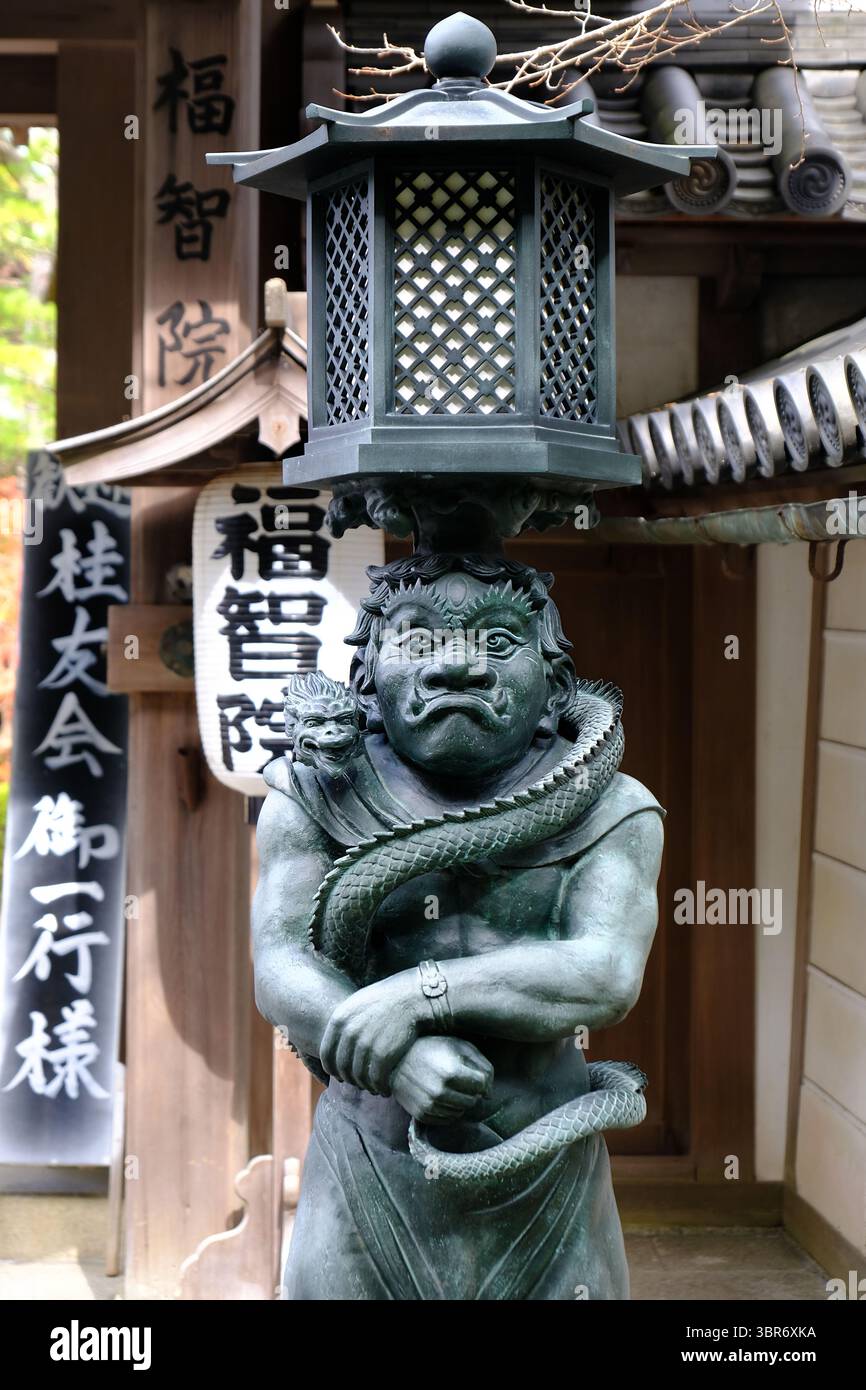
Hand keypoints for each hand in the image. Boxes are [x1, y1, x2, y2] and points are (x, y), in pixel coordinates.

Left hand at [319, 973, 424, 1093]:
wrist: (410, 997)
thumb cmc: (385, 1000)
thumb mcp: (356, 1004)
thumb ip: (343, 1023)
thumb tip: (334, 1042)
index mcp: (339, 1020)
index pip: (326, 1054)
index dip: (332, 1069)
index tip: (339, 1076)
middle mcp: (349, 1033)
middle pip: (342, 1067)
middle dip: (349, 1079)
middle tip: (358, 1083)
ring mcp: (366, 1044)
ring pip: (358, 1076)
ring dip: (365, 1085)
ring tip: (373, 1088)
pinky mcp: (383, 1054)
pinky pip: (376, 1079)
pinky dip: (379, 1088)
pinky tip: (384, 1090)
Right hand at [391, 1036, 492, 1124]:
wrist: (394, 1059)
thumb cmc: (431, 1047)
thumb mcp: (459, 1045)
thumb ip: (481, 1065)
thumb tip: (490, 1093)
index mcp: (452, 1072)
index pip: (483, 1085)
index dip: (481, 1078)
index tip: (472, 1072)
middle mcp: (440, 1092)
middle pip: (473, 1100)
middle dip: (472, 1091)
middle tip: (460, 1079)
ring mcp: (429, 1105)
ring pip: (461, 1112)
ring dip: (460, 1101)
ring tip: (449, 1086)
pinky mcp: (421, 1115)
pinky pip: (447, 1120)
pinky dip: (449, 1110)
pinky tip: (441, 1096)